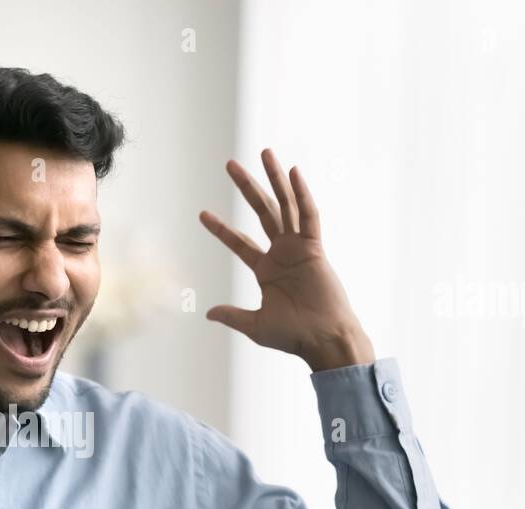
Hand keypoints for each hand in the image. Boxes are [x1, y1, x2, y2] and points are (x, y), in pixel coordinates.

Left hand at [199, 148, 373, 371]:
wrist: (322, 340)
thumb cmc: (294, 335)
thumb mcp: (256, 325)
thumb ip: (233, 316)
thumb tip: (208, 313)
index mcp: (266, 270)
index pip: (239, 243)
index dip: (221, 230)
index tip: (202, 214)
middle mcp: (282, 253)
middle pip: (262, 212)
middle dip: (247, 188)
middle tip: (229, 164)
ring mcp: (299, 248)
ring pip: (285, 205)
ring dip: (274, 179)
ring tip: (263, 153)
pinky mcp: (315, 248)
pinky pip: (309, 216)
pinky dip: (302, 194)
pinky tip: (293, 173)